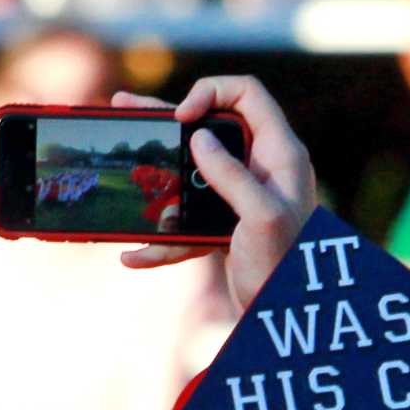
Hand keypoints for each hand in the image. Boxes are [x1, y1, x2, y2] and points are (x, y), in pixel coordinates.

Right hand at [111, 77, 317, 309]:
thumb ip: (230, 174)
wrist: (286, 316)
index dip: (211, 93)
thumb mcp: (261, 215)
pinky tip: (136, 255)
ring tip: (123, 161)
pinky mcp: (227, 225)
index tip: (183, 118)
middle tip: (128, 108)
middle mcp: (262, 168)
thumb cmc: (286, 267)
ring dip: (156, 174)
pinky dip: (163, 240)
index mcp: (280, 154)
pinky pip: (188, 222)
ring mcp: (242, 197)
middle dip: (168, 122)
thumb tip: (198, 138)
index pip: (247, 94)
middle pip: (211, 128)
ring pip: (192, 173)